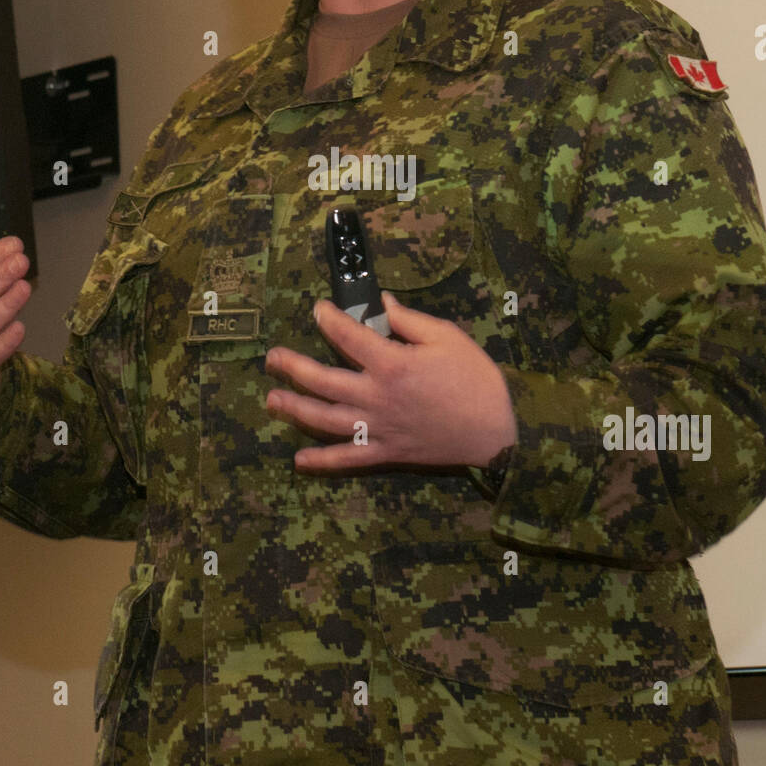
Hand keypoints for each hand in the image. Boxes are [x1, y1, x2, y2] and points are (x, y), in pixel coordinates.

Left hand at [264, 292, 516, 471]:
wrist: (495, 431)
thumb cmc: (475, 380)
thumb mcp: (448, 338)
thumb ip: (410, 320)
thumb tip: (381, 303)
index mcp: (392, 363)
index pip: (348, 336)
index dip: (328, 320)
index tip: (317, 310)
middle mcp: (376, 396)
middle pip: (323, 380)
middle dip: (293, 367)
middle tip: (271, 358)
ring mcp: (378, 427)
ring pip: (325, 419)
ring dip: (295, 409)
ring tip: (271, 400)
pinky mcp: (386, 452)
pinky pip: (348, 459)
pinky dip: (322, 462)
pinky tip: (299, 461)